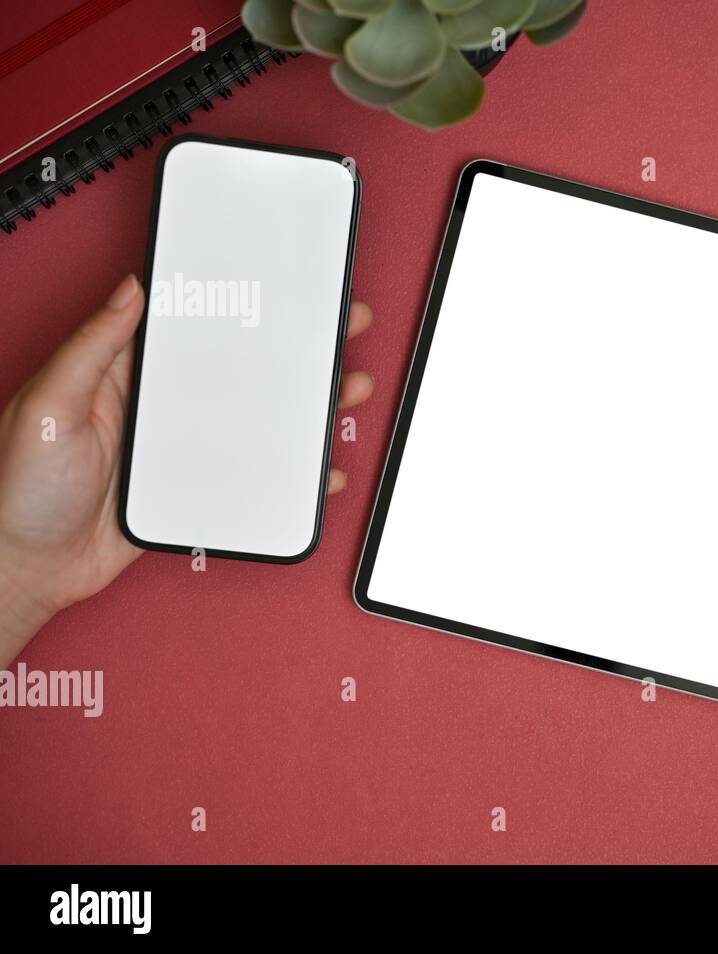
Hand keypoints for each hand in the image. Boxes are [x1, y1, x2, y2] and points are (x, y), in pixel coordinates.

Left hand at [0, 274, 375, 666]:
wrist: (26, 567)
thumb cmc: (18, 487)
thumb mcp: (49, 404)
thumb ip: (93, 346)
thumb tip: (131, 289)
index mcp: (125, 373)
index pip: (193, 326)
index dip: (240, 303)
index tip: (282, 285)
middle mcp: (160, 407)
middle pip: (241, 368)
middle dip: (295, 347)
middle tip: (339, 327)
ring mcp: (182, 448)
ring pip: (258, 419)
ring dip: (305, 407)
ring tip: (346, 390)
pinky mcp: (194, 489)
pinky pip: (254, 475)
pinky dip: (292, 473)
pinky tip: (320, 468)